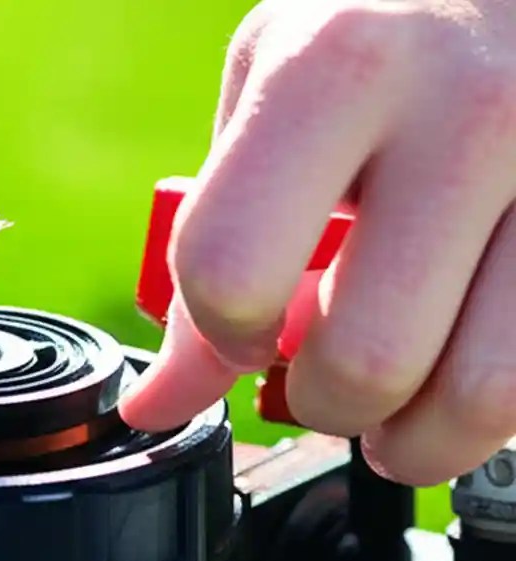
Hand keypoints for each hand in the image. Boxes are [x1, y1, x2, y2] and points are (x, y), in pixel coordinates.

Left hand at [118, 0, 515, 485]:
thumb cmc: (376, 30)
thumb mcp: (274, 93)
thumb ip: (217, 239)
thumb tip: (161, 400)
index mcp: (336, 72)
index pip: (232, 270)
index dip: (224, 331)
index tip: (244, 332)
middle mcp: (465, 112)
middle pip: (368, 359)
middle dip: (324, 403)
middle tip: (324, 382)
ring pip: (481, 394)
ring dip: (417, 438)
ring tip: (397, 410)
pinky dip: (487, 406)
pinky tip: (462, 361)